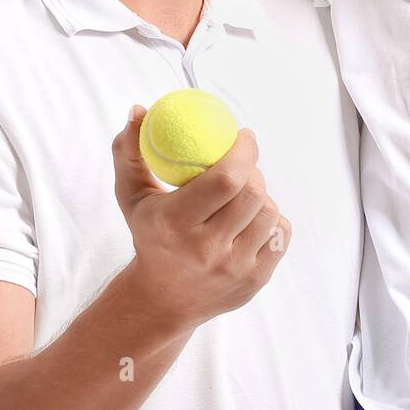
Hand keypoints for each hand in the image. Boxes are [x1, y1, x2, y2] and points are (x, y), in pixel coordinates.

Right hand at [111, 106, 292, 332]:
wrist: (161, 299)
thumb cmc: (149, 235)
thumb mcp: (131, 195)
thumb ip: (130, 150)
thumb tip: (139, 110)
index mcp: (176, 223)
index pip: (226, 179)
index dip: (244, 151)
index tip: (243, 136)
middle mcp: (206, 250)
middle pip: (252, 193)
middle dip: (253, 169)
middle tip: (244, 162)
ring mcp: (234, 268)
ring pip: (270, 212)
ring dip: (260, 195)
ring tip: (241, 194)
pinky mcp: (255, 281)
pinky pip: (280, 234)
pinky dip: (270, 219)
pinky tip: (250, 220)